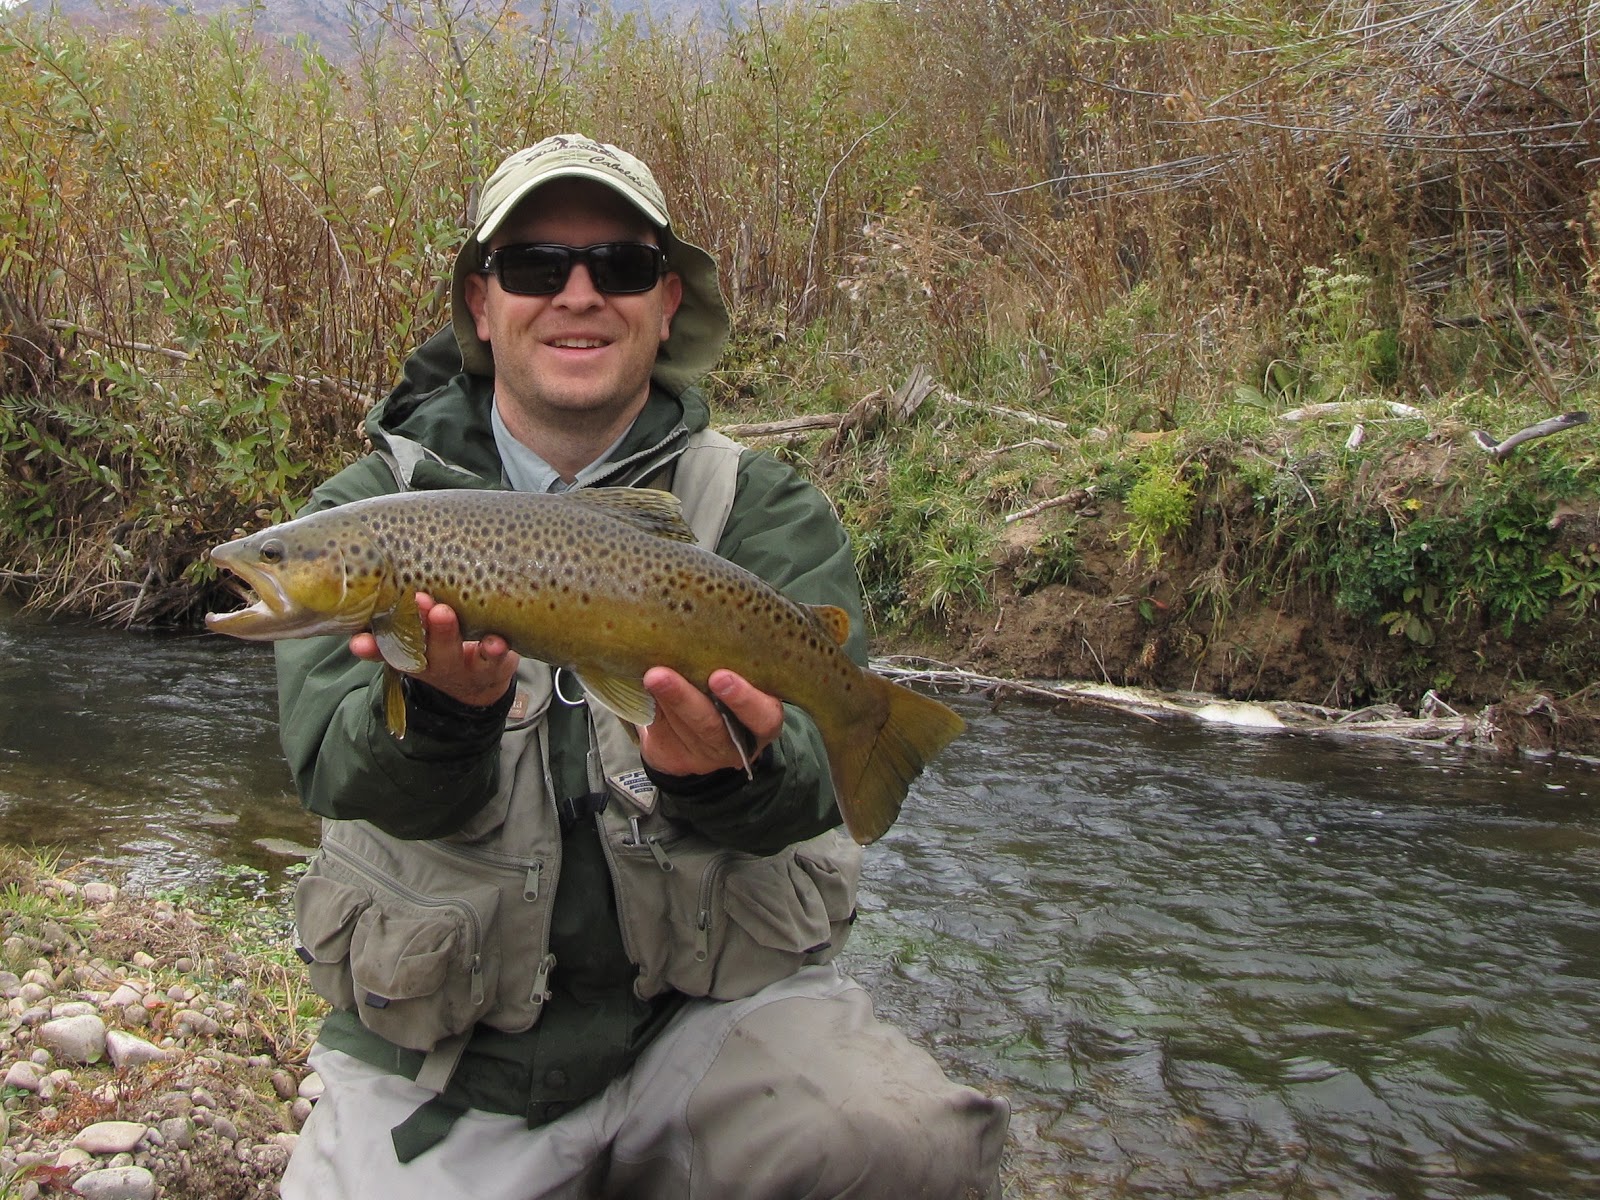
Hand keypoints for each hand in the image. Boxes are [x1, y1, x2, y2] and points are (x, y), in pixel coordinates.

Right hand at [350, 592, 518, 708]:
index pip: (385, 649)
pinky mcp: (492, 668)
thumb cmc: (449, 642)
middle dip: (415, 623)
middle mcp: (432, 663)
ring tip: (444, 613)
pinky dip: (494, 650)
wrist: (484, 682)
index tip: (358, 642)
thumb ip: (409, 608)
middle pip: (418, 646)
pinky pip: (493, 661)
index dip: (371, 647)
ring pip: (451, 653)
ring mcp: (461, 667)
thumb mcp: (426, 632)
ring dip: (445, 633)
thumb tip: (388, 562)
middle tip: (417, 600)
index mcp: (410, 653)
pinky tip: (496, 641)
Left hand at [637, 667, 784, 776]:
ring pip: (682, 729)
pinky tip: (641, 686)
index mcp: (762, 721)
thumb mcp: (743, 679)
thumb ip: (731, 664)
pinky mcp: (675, 757)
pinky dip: (650, 706)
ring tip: (649, 676)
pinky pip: (660, 731)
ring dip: (663, 701)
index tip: (720, 676)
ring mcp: (703, 755)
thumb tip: (700, 629)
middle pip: (711, 725)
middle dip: (685, 699)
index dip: (744, 699)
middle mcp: (735, 742)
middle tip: (661, 675)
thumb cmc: (728, 692)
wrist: (701, 731)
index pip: (763, 717)